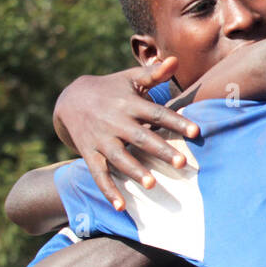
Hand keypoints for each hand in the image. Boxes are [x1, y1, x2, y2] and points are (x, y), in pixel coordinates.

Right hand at [52, 57, 200, 210]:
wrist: (69, 99)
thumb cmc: (110, 89)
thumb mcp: (130, 79)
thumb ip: (153, 74)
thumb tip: (174, 59)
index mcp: (129, 103)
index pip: (157, 112)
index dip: (176, 121)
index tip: (196, 131)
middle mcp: (115, 121)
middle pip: (141, 137)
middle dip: (160, 150)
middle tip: (182, 164)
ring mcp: (101, 139)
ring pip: (118, 157)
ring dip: (134, 171)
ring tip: (151, 184)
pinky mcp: (89, 153)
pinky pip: (98, 174)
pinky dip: (108, 191)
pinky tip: (121, 207)